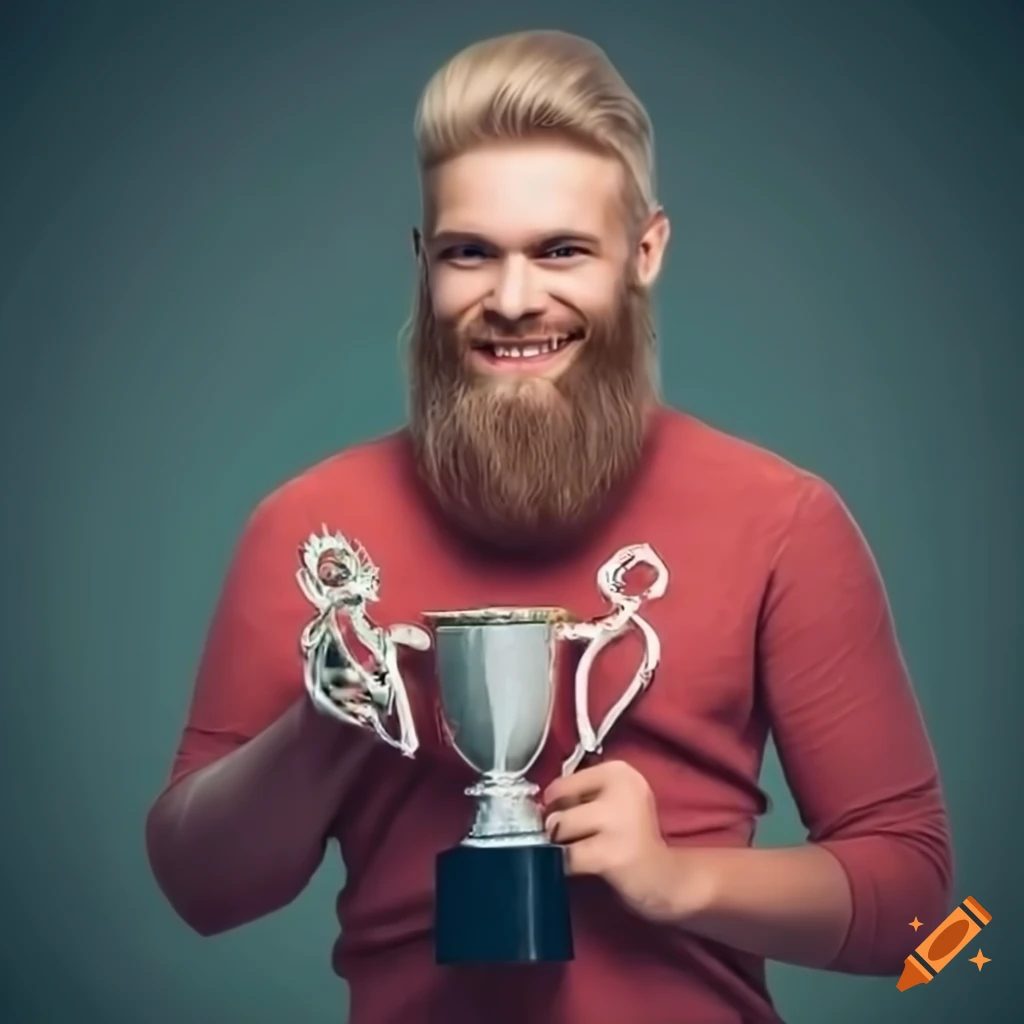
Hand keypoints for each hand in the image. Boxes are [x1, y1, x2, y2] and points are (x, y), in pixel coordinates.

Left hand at [542, 760, 682, 922]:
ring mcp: (618, 821)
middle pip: (558, 805)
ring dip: (560, 845)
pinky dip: (564, 865)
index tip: (571, 817)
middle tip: (577, 839)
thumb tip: (537, 804)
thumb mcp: (611, 801)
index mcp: (619, 771)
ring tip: (581, 852)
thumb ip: (579, 794)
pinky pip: (567, 857)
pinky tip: (579, 868)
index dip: (556, 803)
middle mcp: (622, 788)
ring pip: (560, 828)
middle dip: (557, 825)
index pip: (562, 783)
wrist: (665, 878)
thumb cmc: (630, 836)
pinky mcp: (612, 854)